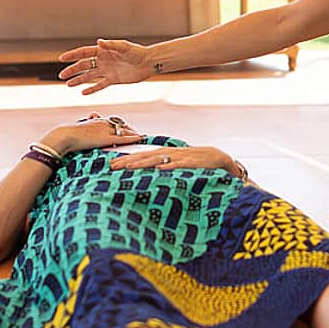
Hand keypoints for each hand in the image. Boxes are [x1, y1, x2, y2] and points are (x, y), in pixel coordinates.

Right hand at [40, 113, 142, 155]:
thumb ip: (88, 121)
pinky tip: (141, 138)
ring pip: (124, 131)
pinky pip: (123, 138)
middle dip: (129, 129)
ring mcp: (105, 130)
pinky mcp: (105, 139)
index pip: (112, 121)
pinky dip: (133, 138)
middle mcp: (103, 123)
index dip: (120, 125)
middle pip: (120, 125)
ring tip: (142, 136)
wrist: (63, 136)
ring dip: (134, 133)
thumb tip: (92, 114)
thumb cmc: (67, 134)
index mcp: (96, 120)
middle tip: (138, 133)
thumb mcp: (79, 126)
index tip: (127, 128)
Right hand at [58, 39, 156, 94]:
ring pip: (89, 76)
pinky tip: (83, 93)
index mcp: (103, 51)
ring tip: (68, 84)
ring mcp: (107, 70)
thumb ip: (111, 45)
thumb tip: (99, 42)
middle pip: (84, 65)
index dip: (72, 55)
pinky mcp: (113, 79)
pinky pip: (100, 85)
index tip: (62, 58)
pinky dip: (92, 89)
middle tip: (61, 75)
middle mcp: (103, 60)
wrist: (149, 63)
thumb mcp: (124, 47)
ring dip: (78, 80)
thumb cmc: (138, 52)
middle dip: (72, 70)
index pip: (84, 53)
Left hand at [110, 145, 238, 175]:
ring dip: (143, 162)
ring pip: (158, 159)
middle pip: (145, 156)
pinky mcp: (192, 163)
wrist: (218, 158)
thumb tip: (147, 174)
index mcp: (165, 154)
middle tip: (112, 166)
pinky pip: (179, 164)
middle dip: (128, 161)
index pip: (142, 155)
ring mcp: (180, 157)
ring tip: (129, 166)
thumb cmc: (195, 163)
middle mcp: (169, 153)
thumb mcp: (176, 163)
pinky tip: (160, 169)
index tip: (110, 164)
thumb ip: (162, 166)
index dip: (126, 159)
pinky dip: (170, 166)